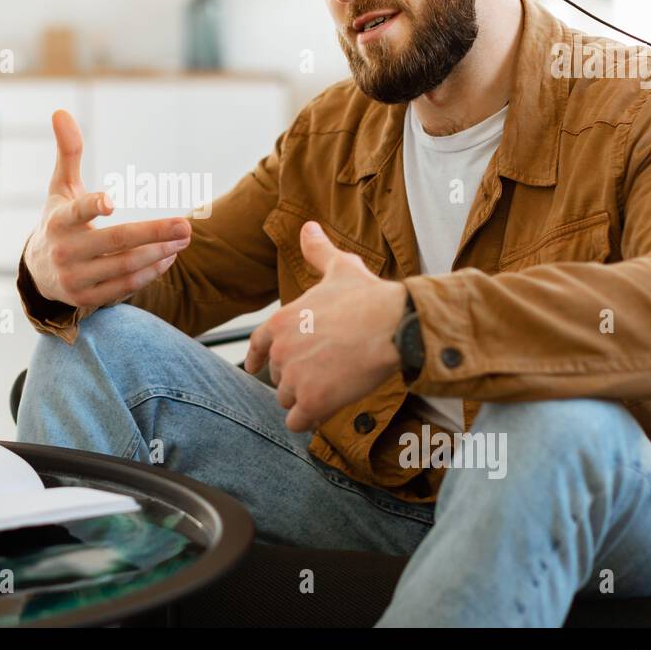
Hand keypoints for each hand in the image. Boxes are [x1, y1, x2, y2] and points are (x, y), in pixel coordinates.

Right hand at [23, 110, 192, 307]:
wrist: (38, 273)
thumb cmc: (58, 221)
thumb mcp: (59, 187)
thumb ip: (67, 152)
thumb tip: (60, 111)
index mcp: (58, 221)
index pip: (77, 212)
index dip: (93, 206)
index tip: (112, 201)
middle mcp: (65, 251)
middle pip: (115, 242)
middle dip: (153, 233)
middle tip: (185, 225)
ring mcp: (76, 278)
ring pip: (124, 267)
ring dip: (157, 253)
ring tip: (182, 239)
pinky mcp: (88, 299)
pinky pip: (124, 286)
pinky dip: (149, 272)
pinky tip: (167, 257)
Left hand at [244, 220, 406, 431]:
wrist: (394, 325)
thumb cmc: (368, 296)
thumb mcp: (339, 267)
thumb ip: (317, 251)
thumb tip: (308, 226)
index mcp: (280, 321)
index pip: (256, 348)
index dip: (259, 360)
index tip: (256, 368)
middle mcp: (281, 351)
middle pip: (278, 378)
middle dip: (297, 378)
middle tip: (326, 371)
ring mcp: (294, 378)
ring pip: (288, 401)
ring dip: (306, 400)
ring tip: (332, 388)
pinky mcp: (312, 402)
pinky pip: (298, 423)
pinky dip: (311, 420)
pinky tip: (327, 410)